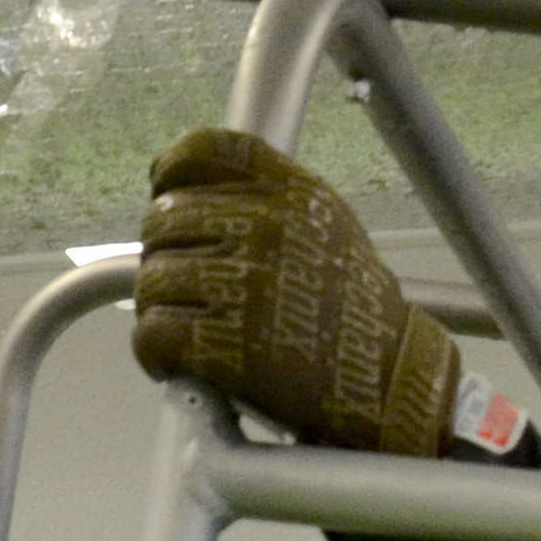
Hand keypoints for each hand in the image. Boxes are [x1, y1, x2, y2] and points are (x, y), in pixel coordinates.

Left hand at [130, 128, 467, 457]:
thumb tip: (185, 188)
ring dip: (161, 308)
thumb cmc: (355, 314)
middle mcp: (265, 229)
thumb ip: (271, 200)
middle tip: (189, 291)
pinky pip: (152, 331)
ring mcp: (241, 284)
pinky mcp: (220, 341)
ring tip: (188, 331)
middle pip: (164, 219)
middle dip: (167, 255)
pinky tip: (173, 362)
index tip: (166, 194)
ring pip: (153, 278)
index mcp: (292, 196)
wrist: (387, 388)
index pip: (204, 151)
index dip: (171, 172)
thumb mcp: (330, 227)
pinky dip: (154, 351)